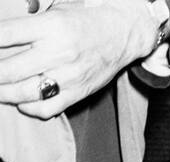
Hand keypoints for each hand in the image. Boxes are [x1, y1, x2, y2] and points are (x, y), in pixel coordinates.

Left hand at [0, 1, 157, 118]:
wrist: (122, 34)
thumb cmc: (85, 20)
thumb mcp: (55, 11)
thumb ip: (28, 26)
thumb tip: (2, 41)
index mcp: (50, 26)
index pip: (4, 36)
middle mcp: (59, 53)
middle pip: (9, 69)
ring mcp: (69, 76)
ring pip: (25, 92)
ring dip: (3, 93)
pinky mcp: (78, 92)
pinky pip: (48, 108)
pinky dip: (29, 108)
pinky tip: (21, 102)